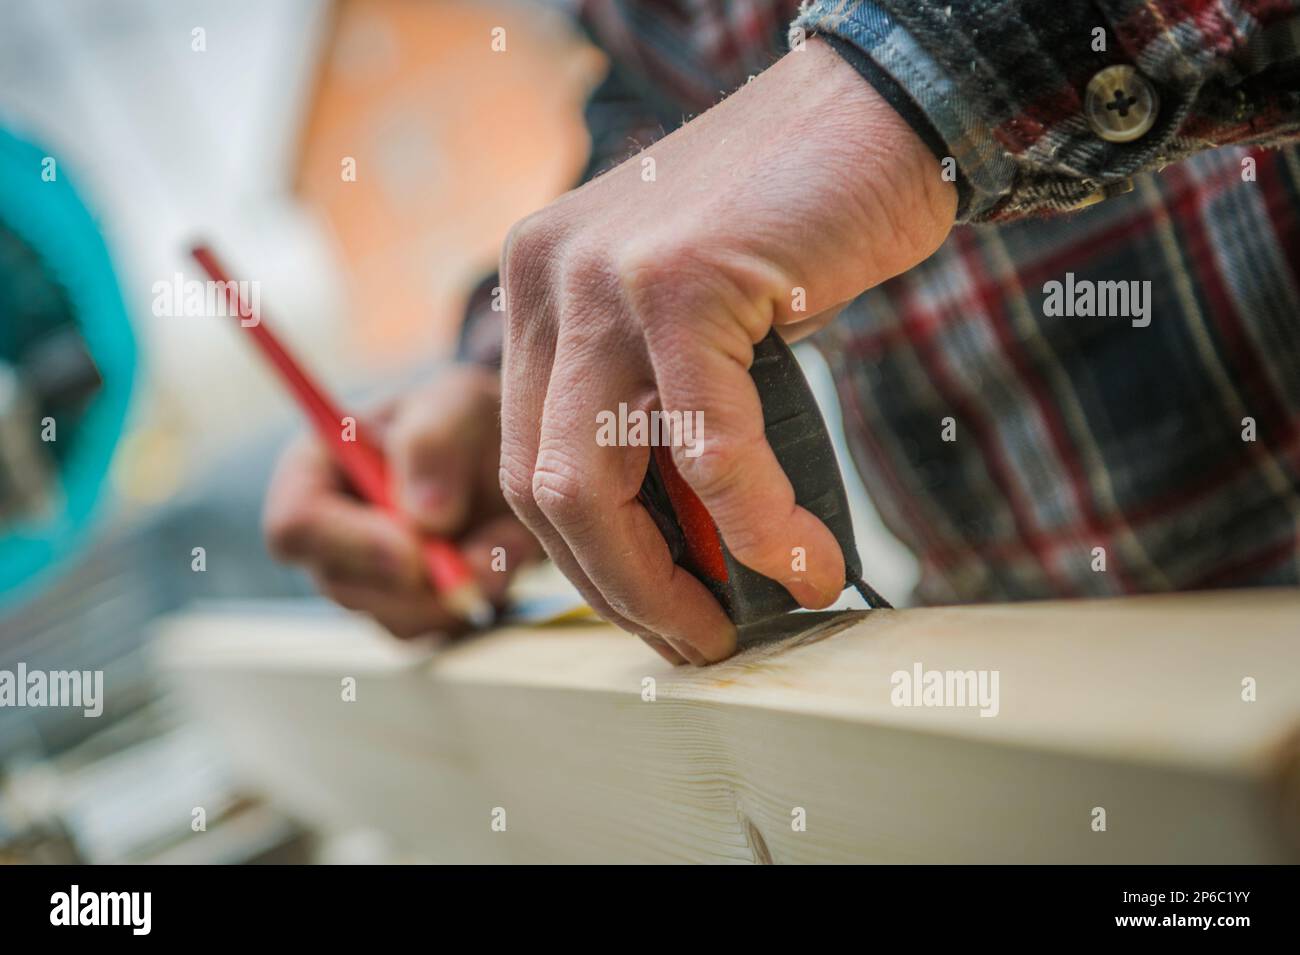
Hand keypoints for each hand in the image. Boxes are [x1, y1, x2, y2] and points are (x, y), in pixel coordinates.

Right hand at [263, 365, 541, 638]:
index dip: (350, 545)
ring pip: (399, 619)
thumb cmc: (463, 420)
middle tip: (486, 554)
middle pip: (345, 588)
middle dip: (421, 580)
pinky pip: (440, 628)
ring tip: (507, 534)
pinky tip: (507, 552)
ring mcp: (367, 582)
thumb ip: (433, 444)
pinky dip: (483, 597)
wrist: (502, 454)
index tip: (414, 547)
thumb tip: (426, 520)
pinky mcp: (411, 610)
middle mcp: (329, 537)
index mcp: (313, 473)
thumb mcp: (455, 404)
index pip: (294, 527)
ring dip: (462, 587)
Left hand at [498, 38, 955, 663]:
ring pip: (595, 482)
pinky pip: (704, 444)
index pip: (526, 462)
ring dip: (670, 578)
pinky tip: (804, 558)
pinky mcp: (679, 278)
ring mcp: (600, 275)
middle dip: (620, 590)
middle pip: (543, 487)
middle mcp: (545, 280)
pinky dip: (755, 522)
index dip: (586, 561)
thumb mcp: (699, 334)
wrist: (874, 115)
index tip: (652, 613)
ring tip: (745, 618)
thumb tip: (684, 557)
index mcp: (537, 294)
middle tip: (695, 639)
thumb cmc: (794, 232)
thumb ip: (665, 425)